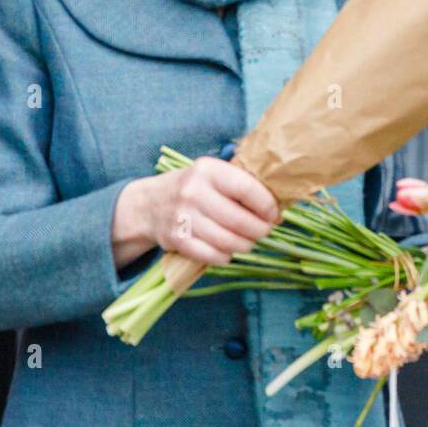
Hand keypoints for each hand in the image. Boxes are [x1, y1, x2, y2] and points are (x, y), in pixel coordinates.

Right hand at [111, 157, 280, 270]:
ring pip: (227, 241)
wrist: (149, 204)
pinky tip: (229, 251)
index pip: (247, 188)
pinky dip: (226, 256)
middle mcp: (194, 192)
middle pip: (239, 220)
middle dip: (259, 230)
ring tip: (249, 242)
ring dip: (246, 245)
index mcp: (208, 170)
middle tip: (265, 231)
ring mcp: (183, 217)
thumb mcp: (212, 175)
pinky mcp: (177, 240)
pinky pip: (211, 255)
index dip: (267, 205)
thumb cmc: (193, 188)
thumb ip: (241, 184)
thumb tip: (278, 208)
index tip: (275, 214)